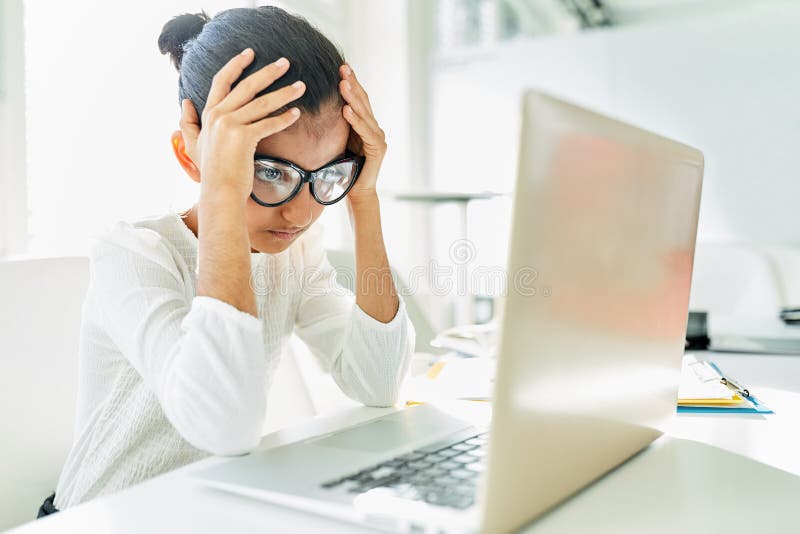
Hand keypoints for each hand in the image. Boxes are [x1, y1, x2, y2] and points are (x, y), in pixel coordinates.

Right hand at [179, 50, 305, 200]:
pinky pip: (268, 123)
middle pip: (246, 86)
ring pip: (262, 102)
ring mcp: (230, 125)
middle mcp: (218, 115)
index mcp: (208, 114)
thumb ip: (189, 123)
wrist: (219, 192)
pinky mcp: (243, 138)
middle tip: (285, 62)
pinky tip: (296, 113)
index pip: (222, 81)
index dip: (236, 65)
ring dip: (284, 93)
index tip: (250, 53)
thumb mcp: (194, 145)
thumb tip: (185, 102)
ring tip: (301, 86)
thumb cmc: (212, 172)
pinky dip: (284, 118)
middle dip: (268, 72)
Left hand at [339, 64, 385, 201]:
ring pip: (364, 114)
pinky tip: (347, 110)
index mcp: (365, 125)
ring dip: (353, 98)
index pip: (358, 99)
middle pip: (363, 102)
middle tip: (343, 67)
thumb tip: (320, 107)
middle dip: (353, 84)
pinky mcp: (378, 149)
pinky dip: (356, 120)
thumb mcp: (338, 140)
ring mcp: (378, 138)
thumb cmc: (344, 169)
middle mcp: (374, 128)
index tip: (341, 66)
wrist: (356, 192)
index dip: (351, 82)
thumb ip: (337, 125)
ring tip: (343, 84)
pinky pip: (365, 132)